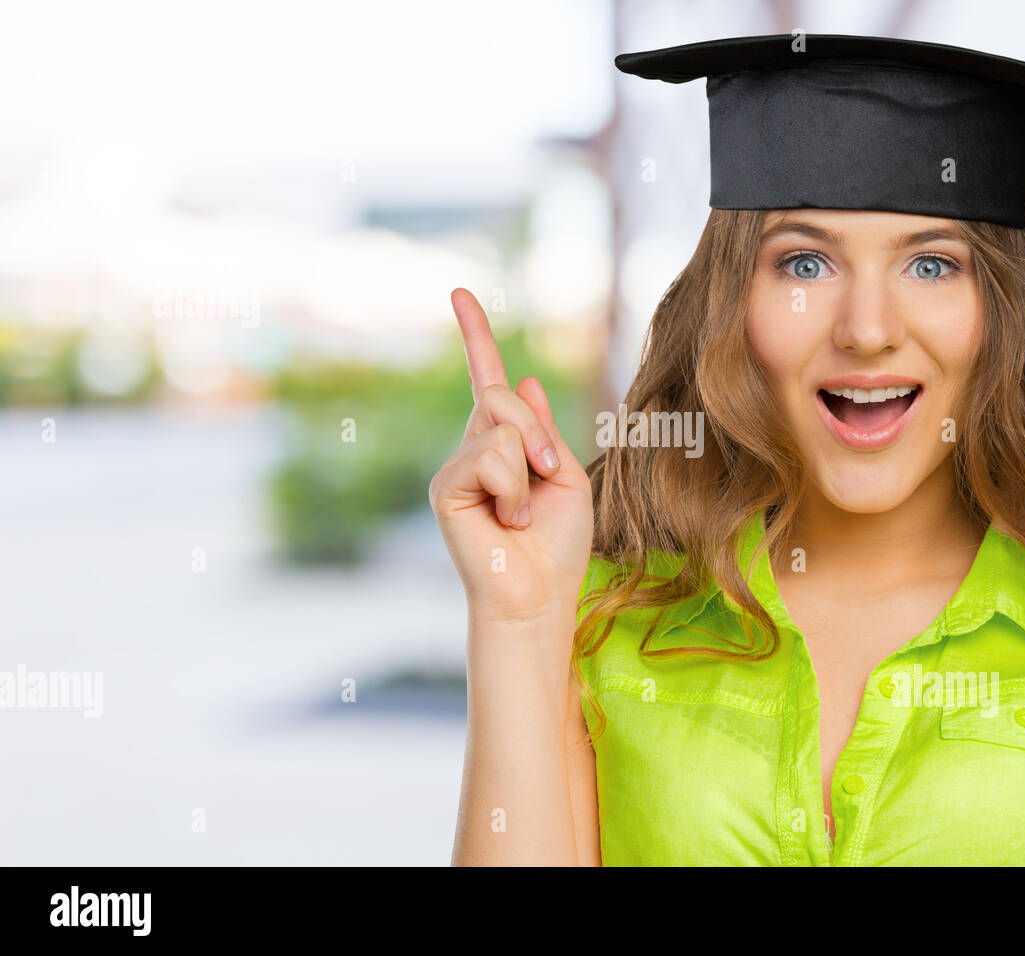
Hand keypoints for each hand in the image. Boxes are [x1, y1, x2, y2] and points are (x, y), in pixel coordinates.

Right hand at [429, 288, 593, 624]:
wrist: (540, 595)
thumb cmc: (557, 545)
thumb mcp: (566, 477)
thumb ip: (543, 431)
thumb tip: (519, 379)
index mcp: (505, 443)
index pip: (486, 380)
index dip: (475, 336)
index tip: (461, 294)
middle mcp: (474, 449)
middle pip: (501, 393)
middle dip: (537, 430)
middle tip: (548, 477)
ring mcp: (457, 467)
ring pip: (499, 423)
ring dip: (530, 464)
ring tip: (524, 512)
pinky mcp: (447, 487)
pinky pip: (491, 455)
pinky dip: (514, 488)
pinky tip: (508, 521)